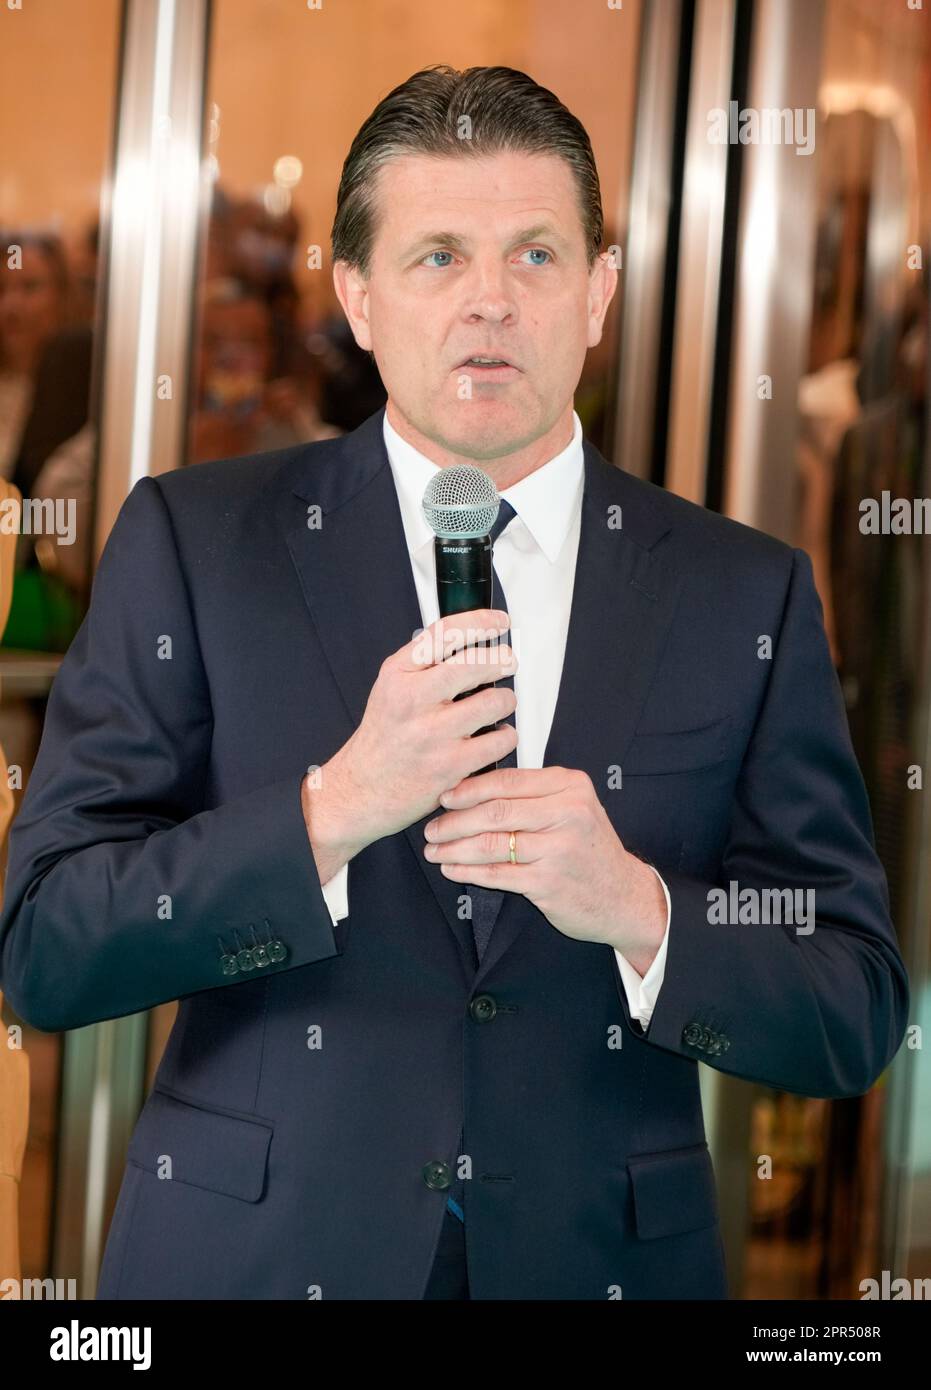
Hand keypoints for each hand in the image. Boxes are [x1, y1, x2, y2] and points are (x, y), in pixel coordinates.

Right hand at [302, 608, 518, 880]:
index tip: (499, 622)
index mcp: (398, 674)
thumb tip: (472, 638)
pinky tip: (493, 736)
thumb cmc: (384, 737)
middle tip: (508, 662)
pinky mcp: (451, 766)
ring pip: (496, 701)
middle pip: (476, 663)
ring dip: (506, 700)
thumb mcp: (391, 687)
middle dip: (503, 659)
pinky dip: (505, 736)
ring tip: (498, 705)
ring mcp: (433, 734)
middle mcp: (413, 700)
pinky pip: (501, 739)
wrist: (360, 790)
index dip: (481, 621)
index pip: (445, 633)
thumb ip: (424, 663)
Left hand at [422, 765, 666, 962]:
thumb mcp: (573, 807)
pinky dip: (468, 871)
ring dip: (455, 847)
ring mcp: (559, 849)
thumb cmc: (590, 849)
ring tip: (435, 849)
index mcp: (570, 786)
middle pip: (494, 811)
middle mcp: (567, 813)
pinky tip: (452, 868)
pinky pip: (497, 874)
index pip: (507, 781)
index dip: (469, 789)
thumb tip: (472, 789)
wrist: (623, 895)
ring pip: (491, 843)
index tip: (444, 796)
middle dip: (454, 820)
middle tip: (432, 827)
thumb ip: (533, 795)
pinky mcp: (549, 883)